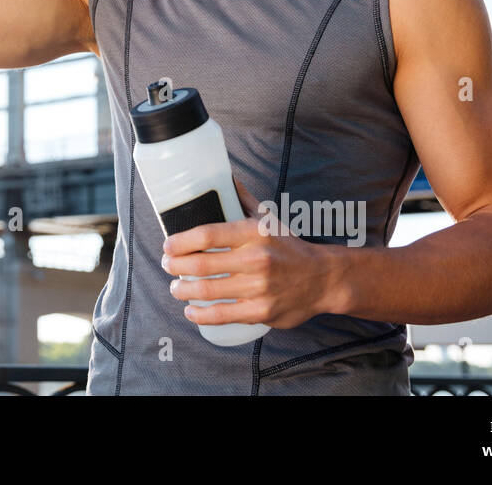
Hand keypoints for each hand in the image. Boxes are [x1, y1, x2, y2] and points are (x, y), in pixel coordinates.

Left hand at [160, 175, 340, 329]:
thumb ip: (243, 200)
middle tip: (168, 266)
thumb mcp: (268, 219)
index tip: (168, 246)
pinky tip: (190, 310)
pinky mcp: (261, 311)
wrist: (323, 278)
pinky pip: (222, 315)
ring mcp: (259, 287)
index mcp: (254, 232)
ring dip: (182, 290)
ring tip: (175, 287)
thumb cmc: (289, 246)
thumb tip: (223, 177)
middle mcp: (256, 259)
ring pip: (207, 291)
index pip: (207, 235)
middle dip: (176, 266)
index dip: (181, 241)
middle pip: (201, 265)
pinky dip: (200, 315)